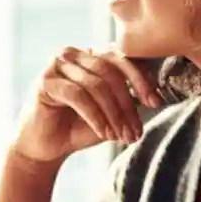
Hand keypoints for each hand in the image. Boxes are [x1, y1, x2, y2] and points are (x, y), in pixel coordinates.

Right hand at [10, 46, 163, 166]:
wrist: (46, 147)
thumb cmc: (78, 127)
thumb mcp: (111, 112)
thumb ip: (129, 98)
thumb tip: (154, 95)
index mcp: (91, 55)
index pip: (122, 58)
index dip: (141, 79)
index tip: (155, 103)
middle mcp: (74, 54)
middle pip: (110, 71)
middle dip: (127, 103)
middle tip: (135, 129)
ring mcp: (57, 65)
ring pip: (96, 85)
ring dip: (113, 114)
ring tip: (120, 136)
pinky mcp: (45, 81)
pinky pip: (78, 96)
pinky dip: (95, 116)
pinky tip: (103, 133)